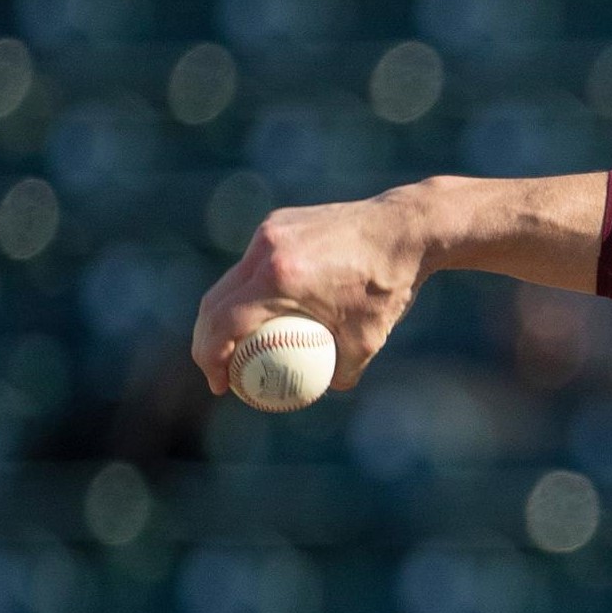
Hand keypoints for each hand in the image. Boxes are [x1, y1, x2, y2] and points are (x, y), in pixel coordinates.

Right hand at [192, 188, 434, 394]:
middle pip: (215, 301)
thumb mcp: (370, 340)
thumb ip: (341, 370)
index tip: (221, 385)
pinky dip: (252, 290)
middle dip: (206, 341)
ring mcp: (269, 232)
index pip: (224, 322)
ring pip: (232, 280)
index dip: (210, 357)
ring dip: (225, 314)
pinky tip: (269, 312)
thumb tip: (322, 389)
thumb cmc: (390, 285)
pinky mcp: (278, 223)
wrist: (405, 228)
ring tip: (238, 345)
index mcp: (280, 278)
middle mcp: (266, 250)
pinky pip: (255, 263)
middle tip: (219, 370)